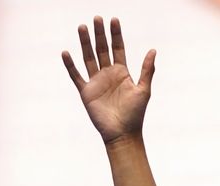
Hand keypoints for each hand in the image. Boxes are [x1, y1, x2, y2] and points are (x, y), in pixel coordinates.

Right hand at [62, 17, 155, 144]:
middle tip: (97, 18)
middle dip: (100, 34)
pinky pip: (76, 75)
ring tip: (82, 27)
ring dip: (85, 43)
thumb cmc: (135, 113)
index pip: (118, 48)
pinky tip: (66, 52)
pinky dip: (70, 65)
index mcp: (122, 72)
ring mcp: (96, 81)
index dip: (116, 35)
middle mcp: (108, 74)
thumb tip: (153, 50)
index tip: (114, 20)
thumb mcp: (144, 90)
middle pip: (102, 49)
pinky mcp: (86, 91)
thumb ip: (147, 70)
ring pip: (88, 57)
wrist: (123, 133)